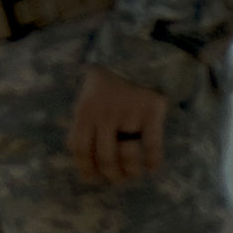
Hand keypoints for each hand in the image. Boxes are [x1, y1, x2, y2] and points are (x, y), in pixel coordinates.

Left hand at [68, 67, 169, 190]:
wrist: (137, 54)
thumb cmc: (108, 81)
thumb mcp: (87, 98)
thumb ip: (84, 122)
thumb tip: (81, 158)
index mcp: (84, 112)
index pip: (80, 149)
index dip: (86, 168)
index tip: (92, 178)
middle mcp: (104, 114)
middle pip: (104, 157)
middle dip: (111, 174)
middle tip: (117, 178)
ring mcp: (128, 113)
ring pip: (127, 155)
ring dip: (130, 170)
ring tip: (133, 173)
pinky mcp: (151, 111)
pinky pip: (152, 146)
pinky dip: (152, 162)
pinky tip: (152, 168)